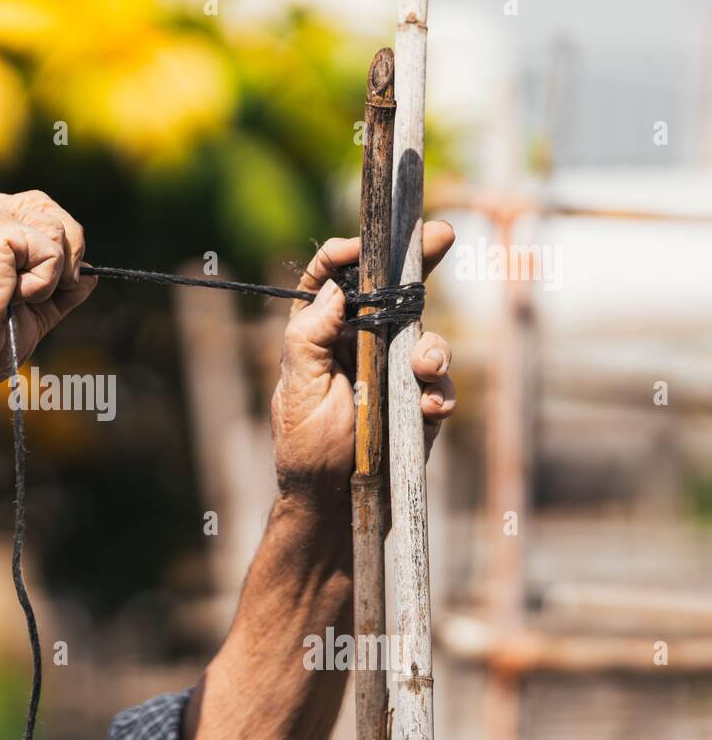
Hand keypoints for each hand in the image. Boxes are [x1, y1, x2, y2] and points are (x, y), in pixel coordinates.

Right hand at [0, 190, 96, 393]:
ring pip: (55, 229)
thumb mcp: (27, 315)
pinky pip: (52, 251)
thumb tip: (91, 275)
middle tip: (61, 286)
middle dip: (68, 245)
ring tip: (14, 299)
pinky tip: (11, 297)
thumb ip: (57, 292)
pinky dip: (43, 283)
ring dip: (50, 276)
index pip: (29, 215)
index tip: (58, 282)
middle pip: (45, 206)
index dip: (53, 244)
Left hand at [272, 221, 456, 496]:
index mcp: (320, 336)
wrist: (334, 505)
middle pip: (389, 294)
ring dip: (432, 347)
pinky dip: (438, 393)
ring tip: (425, 365)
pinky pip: (440, 386)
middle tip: (440, 235)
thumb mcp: (298, 390)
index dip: (343, 256)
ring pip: (424, 338)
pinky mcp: (418, 402)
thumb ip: (310, 336)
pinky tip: (428, 408)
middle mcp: (359, 346)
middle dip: (415, 262)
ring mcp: (393, 372)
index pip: (330, 282)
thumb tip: (334, 288)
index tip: (360, 246)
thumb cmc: (305, 448)